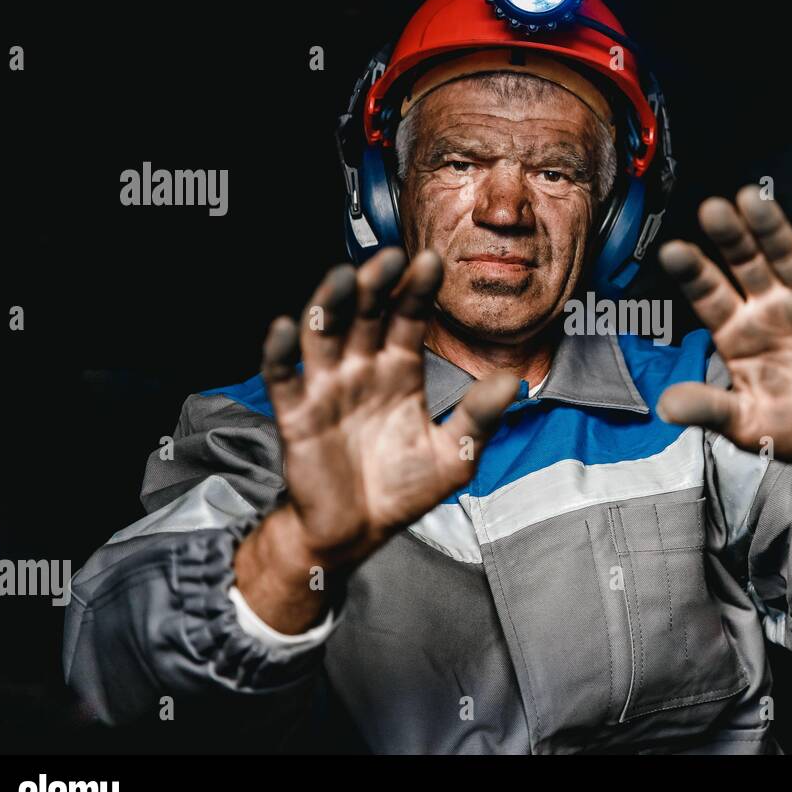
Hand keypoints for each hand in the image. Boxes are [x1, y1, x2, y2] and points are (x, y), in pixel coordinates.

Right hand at [234, 248, 518, 631]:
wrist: (357, 532)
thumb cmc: (403, 489)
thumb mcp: (454, 456)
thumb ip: (479, 419)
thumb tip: (511, 380)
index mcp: (400, 372)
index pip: (408, 320)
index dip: (417, 292)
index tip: (432, 262)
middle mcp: (362, 370)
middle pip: (365, 315)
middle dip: (375, 285)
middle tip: (389, 258)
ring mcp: (327, 388)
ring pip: (324, 334)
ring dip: (329, 304)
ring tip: (343, 278)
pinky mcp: (297, 414)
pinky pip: (284, 377)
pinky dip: (280, 351)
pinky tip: (285, 327)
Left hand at [656, 185, 791, 516]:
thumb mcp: (746, 425)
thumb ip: (708, 409)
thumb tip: (663, 406)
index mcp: (737, 333)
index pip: (708, 295)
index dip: (693, 273)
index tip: (673, 251)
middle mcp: (768, 309)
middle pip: (745, 264)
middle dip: (730, 238)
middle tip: (712, 209)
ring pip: (787, 255)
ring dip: (771, 228)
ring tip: (753, 199)